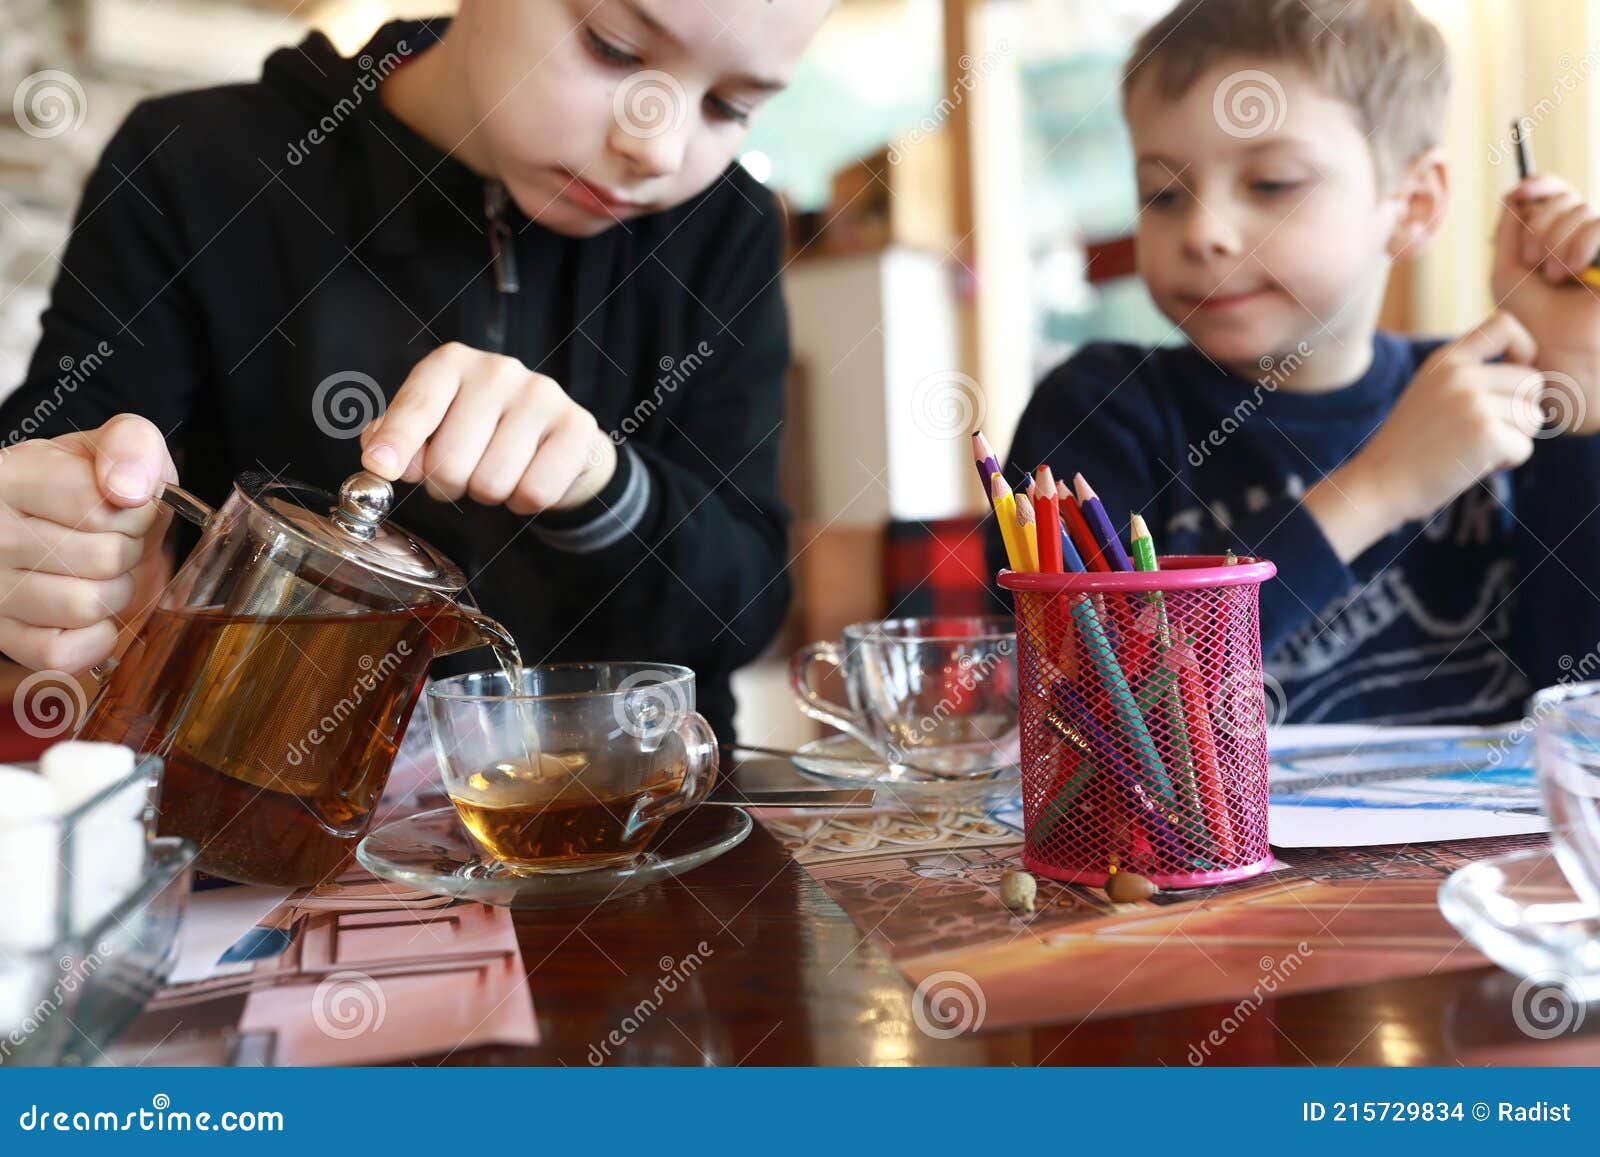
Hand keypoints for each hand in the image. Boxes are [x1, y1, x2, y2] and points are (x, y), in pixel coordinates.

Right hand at [0, 414, 176, 671]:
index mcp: (8, 478)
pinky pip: (62, 653)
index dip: (136, 511)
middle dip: (128, 550)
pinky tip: (90, 611)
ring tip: (98, 572)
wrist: (51, 520)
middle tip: (112, 540)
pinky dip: (94, 638)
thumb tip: (131, 491)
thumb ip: (130, 445)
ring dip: (115, 591)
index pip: (95, 506)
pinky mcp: (2, 636)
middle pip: (102, 559)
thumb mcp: (110, 445)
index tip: (127, 506)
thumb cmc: (84, 485)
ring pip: (86, 606)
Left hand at [359, 343, 616, 513]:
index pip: (418, 406)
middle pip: (451, 461)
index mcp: (452, 363)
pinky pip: (535, 491)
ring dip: (489, 495)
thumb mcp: (432, 425)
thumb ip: (397, 438)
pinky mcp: (576, 426)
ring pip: (492, 482)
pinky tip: (526, 479)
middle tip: (463, 474)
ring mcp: (541, 395)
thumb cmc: (483, 430)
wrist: (554, 435)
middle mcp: (497, 370)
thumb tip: (382, 459)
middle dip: (449, 484)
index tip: (380, 466)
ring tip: (497, 472)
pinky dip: (524, 502)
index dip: (397, 441)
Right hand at [1305, 311, 1542, 561]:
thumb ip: (1470, 377)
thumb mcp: (1431, 395)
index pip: (1504, 325)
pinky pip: (1525, 447)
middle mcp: (1460, 374)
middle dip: (1519, 412)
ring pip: (1533, 417)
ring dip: (1514, 439)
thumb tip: (1531, 379)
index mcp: (1445, 360)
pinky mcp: (1485, 433)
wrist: (1377, 484)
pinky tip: (1472, 466)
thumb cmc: (1408, 449)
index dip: (1524, 349)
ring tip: (1473, 450)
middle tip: (1484, 434)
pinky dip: (1505, 463)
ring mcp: (1472, 402)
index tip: (1511, 381)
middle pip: (1532, 381)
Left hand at [1493, 174, 1599, 432]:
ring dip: (1557, 240)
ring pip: (1583, 208)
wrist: (1560, 358)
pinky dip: (1582, 242)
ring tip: (1552, 277)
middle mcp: (1586, 238)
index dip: (1541, 184)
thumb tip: (1514, 193)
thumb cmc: (1532, 324)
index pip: (1556, 192)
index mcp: (1557, 239)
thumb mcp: (1508, 273)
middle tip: (1532, 260)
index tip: (1521, 191)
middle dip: (1541, 224)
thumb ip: (1510, 233)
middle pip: (1565, 198)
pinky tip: (1573, 272)